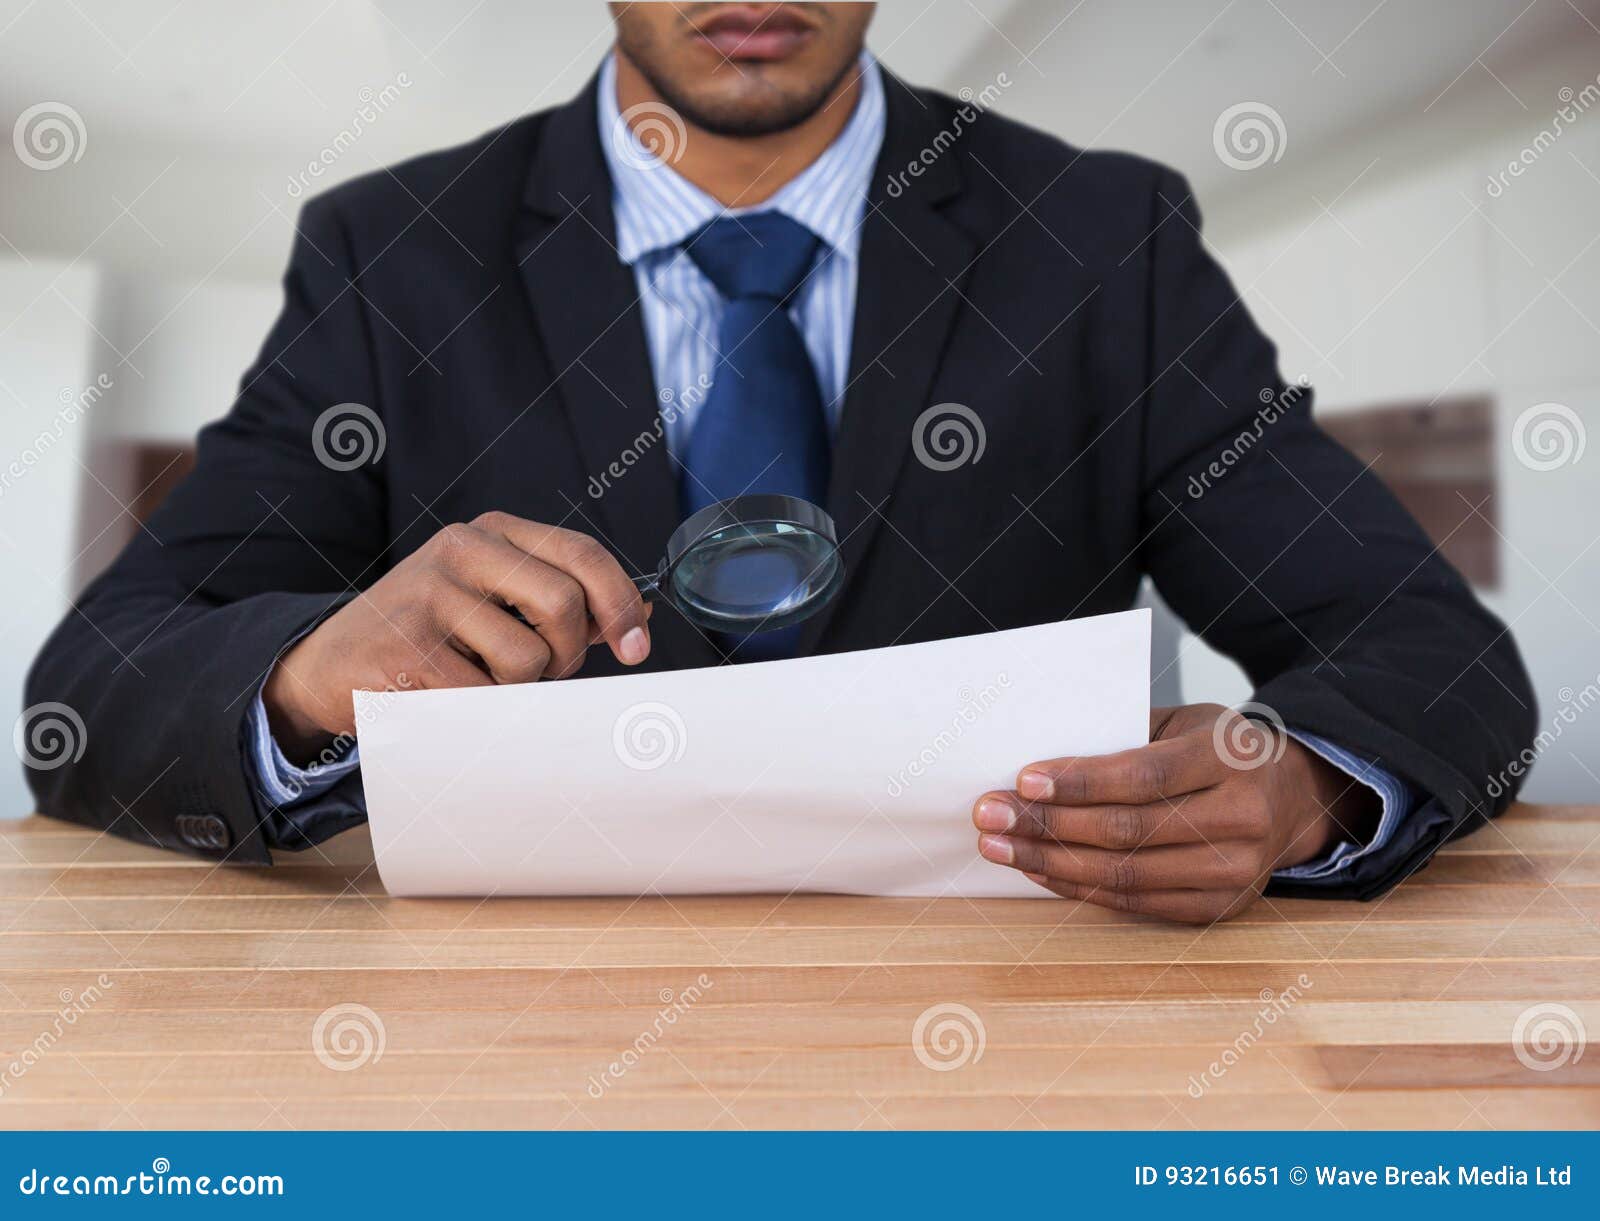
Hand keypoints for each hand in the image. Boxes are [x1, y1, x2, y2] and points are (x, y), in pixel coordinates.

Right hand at [262, 512, 650, 761]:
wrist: (330, 663)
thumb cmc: (430, 634)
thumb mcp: (494, 601)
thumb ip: (563, 605)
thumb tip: (640, 618)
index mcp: (492, 533)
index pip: (582, 554)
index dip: (620, 604)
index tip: (636, 648)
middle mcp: (461, 550)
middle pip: (564, 606)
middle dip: (567, 656)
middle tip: (540, 673)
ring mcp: (430, 594)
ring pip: (528, 658)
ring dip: (520, 688)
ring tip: (481, 679)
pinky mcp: (408, 646)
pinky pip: (485, 696)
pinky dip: (483, 710)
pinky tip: (449, 694)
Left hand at [970, 704, 1380, 922]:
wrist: (1291, 798)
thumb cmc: (1218, 751)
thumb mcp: (1183, 722)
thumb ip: (1122, 736)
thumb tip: (1038, 762)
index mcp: (1230, 760)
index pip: (1144, 775)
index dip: (1079, 781)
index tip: (1023, 780)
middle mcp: (1241, 819)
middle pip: (1127, 830)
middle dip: (1046, 825)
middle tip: (990, 814)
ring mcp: (1235, 871)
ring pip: (1125, 874)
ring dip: (1049, 862)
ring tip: (1000, 846)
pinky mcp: (1220, 908)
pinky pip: (1135, 903)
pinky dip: (1079, 888)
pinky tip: (1040, 869)